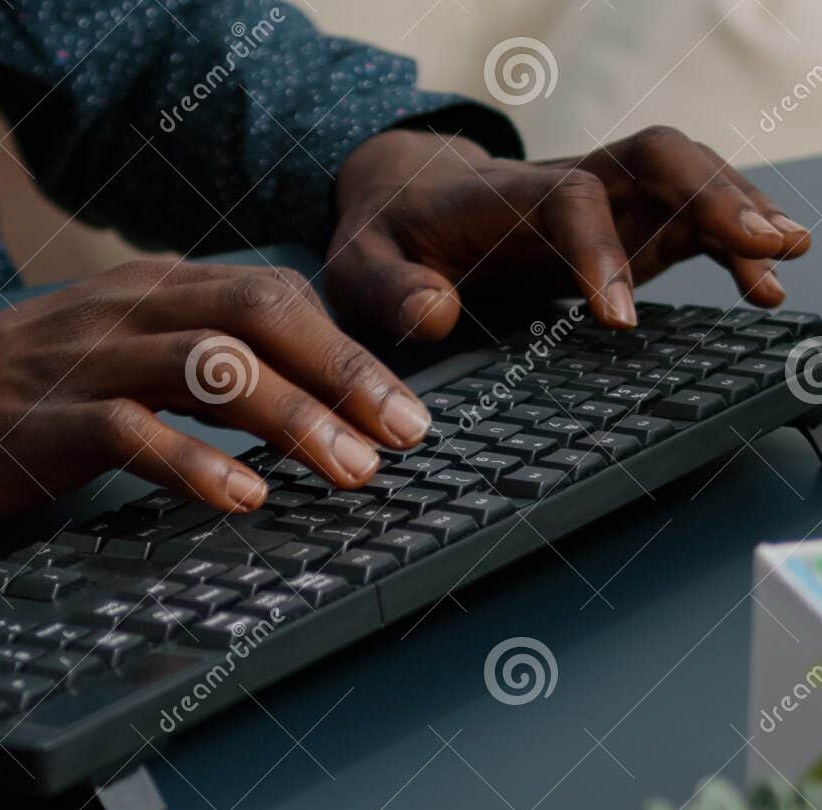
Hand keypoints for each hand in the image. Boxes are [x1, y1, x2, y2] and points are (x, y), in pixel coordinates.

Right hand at [0, 260, 431, 524]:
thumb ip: (198, 363)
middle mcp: (130, 312)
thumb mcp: (123, 354)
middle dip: (342, 374)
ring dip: (291, 418)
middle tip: (404, 433)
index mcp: (154, 292)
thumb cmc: (33, 394)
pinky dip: (196, 464)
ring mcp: (89, 363)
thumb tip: (302, 401)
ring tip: (350, 469)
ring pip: (209, 368)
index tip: (406, 409)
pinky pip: (133, 433)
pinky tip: (245, 497)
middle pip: (257, 317)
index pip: (272, 297)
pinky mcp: (50, 422)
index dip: (347, 350)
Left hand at [329, 126, 810, 338]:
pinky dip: (731, 242)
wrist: (401, 197)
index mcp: (503, 197)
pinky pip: (687, 218)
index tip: (617, 318)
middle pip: (650, 160)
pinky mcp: (621, 225)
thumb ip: (390, 291)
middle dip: (708, 195)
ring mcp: (602, 199)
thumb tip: (435, 315)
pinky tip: (765, 281)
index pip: (567, 201)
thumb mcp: (360, 269)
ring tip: (784, 257)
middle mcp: (565, 183)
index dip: (598, 250)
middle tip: (757, 245)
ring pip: (683, 177)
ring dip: (737, 210)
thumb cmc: (386, 238)